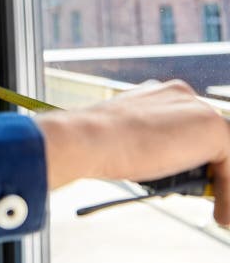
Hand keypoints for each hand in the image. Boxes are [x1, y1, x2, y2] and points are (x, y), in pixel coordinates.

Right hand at [36, 80, 229, 225]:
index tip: (193, 178)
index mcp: (161, 94)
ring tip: (218, 209)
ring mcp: (200, 109)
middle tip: (205, 194)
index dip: (192, 155)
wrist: (90, 138)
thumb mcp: (131, 138)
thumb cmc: (99, 142)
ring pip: (222, 152)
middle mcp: (183, 95)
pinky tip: (220, 213)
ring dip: (221, 183)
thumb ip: (153, 141)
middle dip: (209, 169)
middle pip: (208, 138)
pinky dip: (228, 194)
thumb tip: (165, 163)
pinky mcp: (215, 129)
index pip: (187, 127)